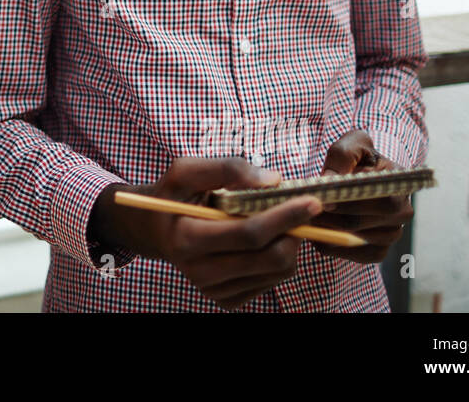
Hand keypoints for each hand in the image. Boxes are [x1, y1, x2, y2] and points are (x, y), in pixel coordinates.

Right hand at [91, 157, 322, 310]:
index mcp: (187, 240)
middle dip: (295, 231)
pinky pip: (272, 281)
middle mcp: (200, 273)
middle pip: (271, 259)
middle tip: (302, 208)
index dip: (285, 216)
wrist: (156, 229)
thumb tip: (274, 181)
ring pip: (278, 272)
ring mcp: (215, 292)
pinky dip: (279, 257)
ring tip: (276, 220)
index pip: (249, 234)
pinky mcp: (228, 300)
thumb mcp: (186, 169)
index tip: (312, 200)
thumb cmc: (174, 194)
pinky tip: (263, 239)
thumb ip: (228, 168)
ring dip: (289, 242)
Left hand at [308, 129, 412, 263]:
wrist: (362, 175)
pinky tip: (316, 230)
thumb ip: (343, 155)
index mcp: (399, 186)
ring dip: (325, 229)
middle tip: (302, 208)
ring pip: (352, 239)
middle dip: (327, 216)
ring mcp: (392, 235)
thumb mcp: (352, 144)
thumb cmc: (356, 157)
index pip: (377, 200)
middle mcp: (402, 213)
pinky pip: (350, 255)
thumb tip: (331, 178)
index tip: (321, 197)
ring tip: (305, 215)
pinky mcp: (379, 251)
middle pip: (358, 222)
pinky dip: (330, 245)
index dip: (347, 201)